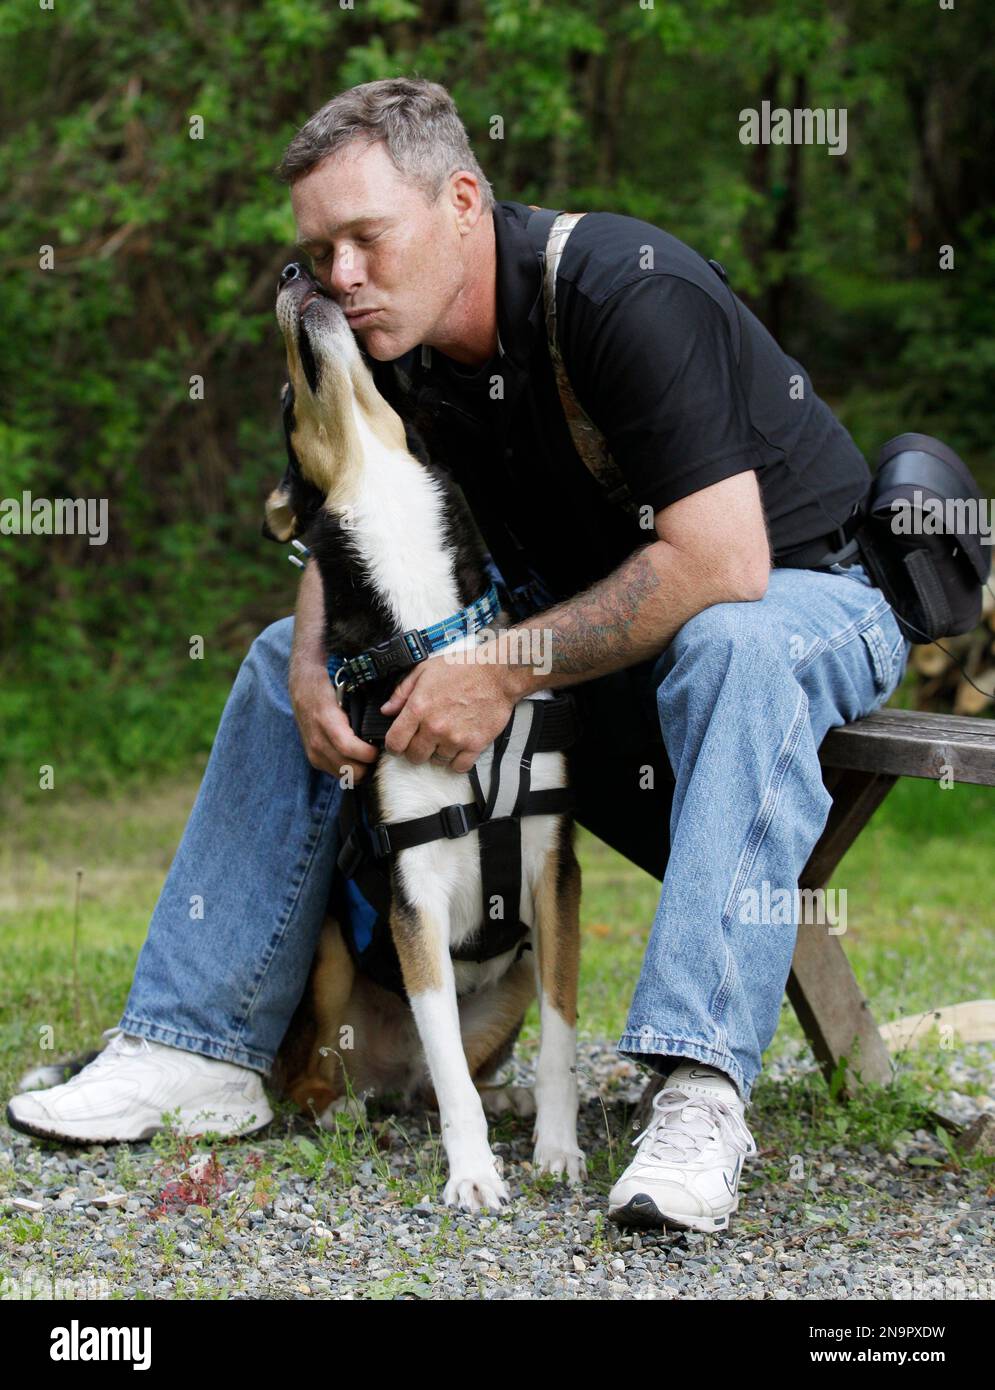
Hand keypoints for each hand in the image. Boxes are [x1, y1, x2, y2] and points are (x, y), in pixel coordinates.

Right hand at [290, 664, 378, 784]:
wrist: (301, 686)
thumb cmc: (327, 684)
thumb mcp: (344, 687)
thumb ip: (362, 703)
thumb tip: (388, 713)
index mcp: (326, 720)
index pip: (348, 747)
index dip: (368, 753)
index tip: (382, 747)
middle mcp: (317, 740)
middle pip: (349, 769)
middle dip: (369, 766)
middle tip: (381, 754)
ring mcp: (314, 752)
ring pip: (344, 776)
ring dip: (361, 770)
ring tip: (371, 756)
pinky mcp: (313, 759)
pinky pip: (337, 774)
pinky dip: (350, 770)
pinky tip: (358, 757)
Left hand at [380, 655, 516, 773]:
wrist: (497, 673)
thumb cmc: (462, 667)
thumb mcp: (424, 670)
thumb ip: (401, 692)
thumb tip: (387, 710)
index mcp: (418, 708)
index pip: (395, 742)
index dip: (394, 745)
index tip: (399, 743)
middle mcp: (434, 727)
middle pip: (414, 756)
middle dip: (415, 750)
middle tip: (423, 739)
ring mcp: (455, 738)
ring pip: (437, 760)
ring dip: (438, 752)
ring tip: (445, 736)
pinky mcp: (474, 745)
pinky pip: (459, 766)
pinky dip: (457, 761)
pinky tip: (458, 747)